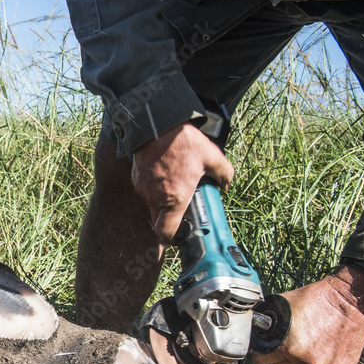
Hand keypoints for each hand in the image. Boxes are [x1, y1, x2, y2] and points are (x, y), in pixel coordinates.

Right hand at [130, 123, 234, 242]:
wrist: (156, 125)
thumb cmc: (183, 142)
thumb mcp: (211, 156)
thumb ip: (224, 173)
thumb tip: (226, 184)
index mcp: (175, 198)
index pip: (165, 231)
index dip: (171, 238)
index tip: (177, 235)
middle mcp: (156, 198)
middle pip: (158, 221)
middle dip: (168, 220)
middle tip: (180, 210)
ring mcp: (143, 189)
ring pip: (152, 205)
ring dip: (161, 202)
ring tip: (173, 184)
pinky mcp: (136, 179)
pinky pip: (145, 191)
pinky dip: (153, 188)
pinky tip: (163, 174)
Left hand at [252, 266, 363, 363]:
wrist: (350, 299)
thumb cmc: (315, 299)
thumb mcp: (281, 307)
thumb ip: (266, 323)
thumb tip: (251, 328)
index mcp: (291, 348)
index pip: (263, 360)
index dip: (261, 352)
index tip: (263, 348)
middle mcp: (309, 362)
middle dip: (280, 355)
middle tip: (287, 341)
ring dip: (299, 361)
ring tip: (305, 343)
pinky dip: (319, 363)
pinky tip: (320, 347)